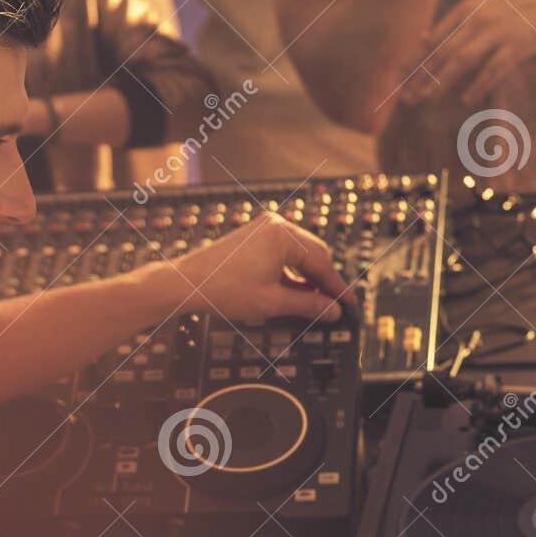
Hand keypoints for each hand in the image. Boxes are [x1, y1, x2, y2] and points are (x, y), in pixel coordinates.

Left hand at [164, 211, 357, 323]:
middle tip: (336, 306)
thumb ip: (309, 305)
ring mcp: (263, 229)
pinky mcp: (254, 237)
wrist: (185, 284)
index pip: (322, 262)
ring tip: (317, 302)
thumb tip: (333, 311)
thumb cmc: (222, 289)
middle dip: (325, 281)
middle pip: (313, 254)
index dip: (338, 287)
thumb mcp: (273, 302)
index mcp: (283, 235)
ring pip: (299, 254)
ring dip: (308, 277)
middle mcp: (275, 225)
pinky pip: (283, 253)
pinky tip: (296, 291)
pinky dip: (292, 272)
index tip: (349, 304)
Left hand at [405, 0, 535, 106]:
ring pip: (462, 60)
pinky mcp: (517, 46)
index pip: (433, 40)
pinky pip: (493, 69)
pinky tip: (466, 99)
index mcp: (464, 10)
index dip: (416, 62)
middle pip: (443, 52)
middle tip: (408, 97)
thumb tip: (423, 39)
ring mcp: (497, 32)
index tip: (401, 81)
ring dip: (442, 81)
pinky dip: (478, 85)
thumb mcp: (481, 7)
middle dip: (423, 76)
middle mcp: (477, 19)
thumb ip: (455, 24)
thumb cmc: (514, 5)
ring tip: (427, 98)